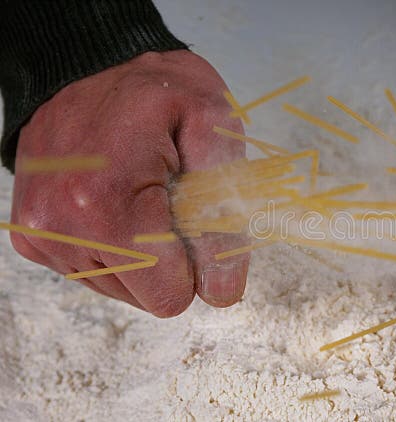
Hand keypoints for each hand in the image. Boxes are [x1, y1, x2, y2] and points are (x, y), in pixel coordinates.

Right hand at [10, 50, 248, 316]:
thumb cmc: (157, 90)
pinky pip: (94, 271)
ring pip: (121, 288)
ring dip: (144, 252)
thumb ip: (224, 212)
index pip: (169, 295)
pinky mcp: (33, 236)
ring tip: (143, 194)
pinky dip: (117, 246)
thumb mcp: (212, 126)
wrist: (89, 61)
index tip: (198, 220)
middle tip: (169, 198)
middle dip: (171, 257)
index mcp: (104, 205)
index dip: (197, 264)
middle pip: (146, 296)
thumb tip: (221, 291)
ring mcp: (41, 234)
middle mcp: (60, 227)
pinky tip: (120, 200)